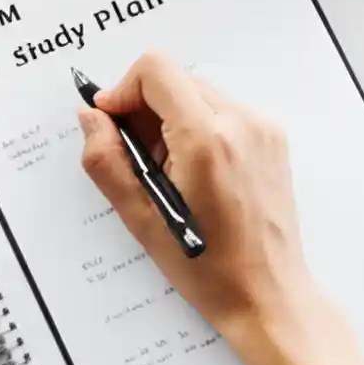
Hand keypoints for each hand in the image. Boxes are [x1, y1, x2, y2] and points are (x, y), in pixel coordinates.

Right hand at [79, 51, 363, 364]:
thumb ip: (107, 160)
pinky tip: (195, 174)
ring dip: (171, 121)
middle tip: (140, 161)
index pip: (156, 69)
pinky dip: (198, 129)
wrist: (267, 294)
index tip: (112, 122)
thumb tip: (91, 117)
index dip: (123, 90)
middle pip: (174, 80)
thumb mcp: (140, 218)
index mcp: (206, 139)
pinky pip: (221, 111)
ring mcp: (262, 128)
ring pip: (196, 93)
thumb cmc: (208, 266)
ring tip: (170, 173)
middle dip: (145, 111)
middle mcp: (240, 123)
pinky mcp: (271, 138)